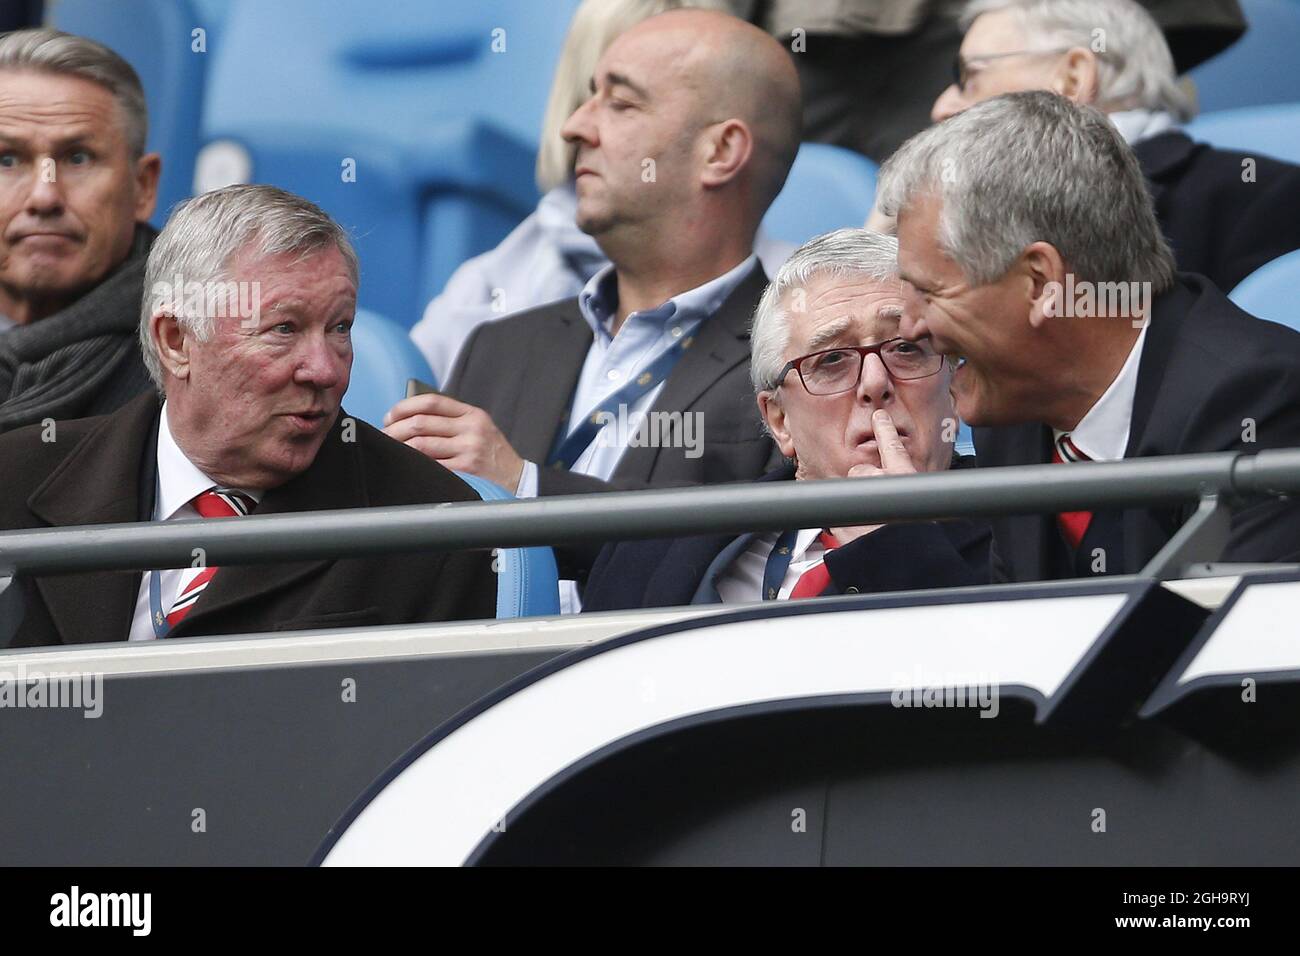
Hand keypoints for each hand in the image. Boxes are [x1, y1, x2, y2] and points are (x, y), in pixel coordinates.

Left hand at [383, 393, 524, 490]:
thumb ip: (451, 420)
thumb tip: (409, 420)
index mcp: (472, 414)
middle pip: (421, 422)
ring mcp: (469, 448)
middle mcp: (471, 428)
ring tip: (391, 450)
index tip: (390, 415)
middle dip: (395, 429)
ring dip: (400, 447)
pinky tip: (408, 464)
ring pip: (421, 444)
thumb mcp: (478, 428)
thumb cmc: (491, 453)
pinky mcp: (466, 469)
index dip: (405, 407)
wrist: (517, 477)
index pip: (432, 402)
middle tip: (385, 435)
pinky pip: (431, 464)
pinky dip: (414, 463)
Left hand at [829, 408, 916, 544]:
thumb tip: (899, 491)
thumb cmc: (916, 539)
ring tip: (870, 521)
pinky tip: (860, 528)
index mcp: (905, 478)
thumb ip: (907, 492)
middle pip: (862, 470)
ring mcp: (860, 496)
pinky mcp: (844, 512)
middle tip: (878, 505)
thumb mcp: (922, 507)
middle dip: (866, 483)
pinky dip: (846, 517)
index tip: (879, 418)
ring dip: (856, 500)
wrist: (904, 562)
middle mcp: (882, 481)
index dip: (885, 429)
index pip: (892, 445)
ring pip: (850, 488)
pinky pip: (840, 508)